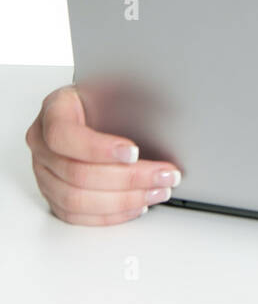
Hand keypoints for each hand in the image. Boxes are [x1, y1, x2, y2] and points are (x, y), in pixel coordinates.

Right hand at [25, 84, 181, 224]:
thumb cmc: (101, 98)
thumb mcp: (112, 86)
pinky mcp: (55, 197)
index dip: (99, 148)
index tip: (134, 152)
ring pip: (78, 200)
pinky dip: (112, 214)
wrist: (90, 109)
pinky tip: (138, 204)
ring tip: (158, 191)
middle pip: (77, 174)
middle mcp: (43, 146)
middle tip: (163, 175)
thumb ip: (127, 99)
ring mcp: (45, 174)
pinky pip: (79, 216)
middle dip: (128, 178)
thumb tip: (167, 111)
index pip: (64, 136)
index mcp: (53, 112)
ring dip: (125, 200)